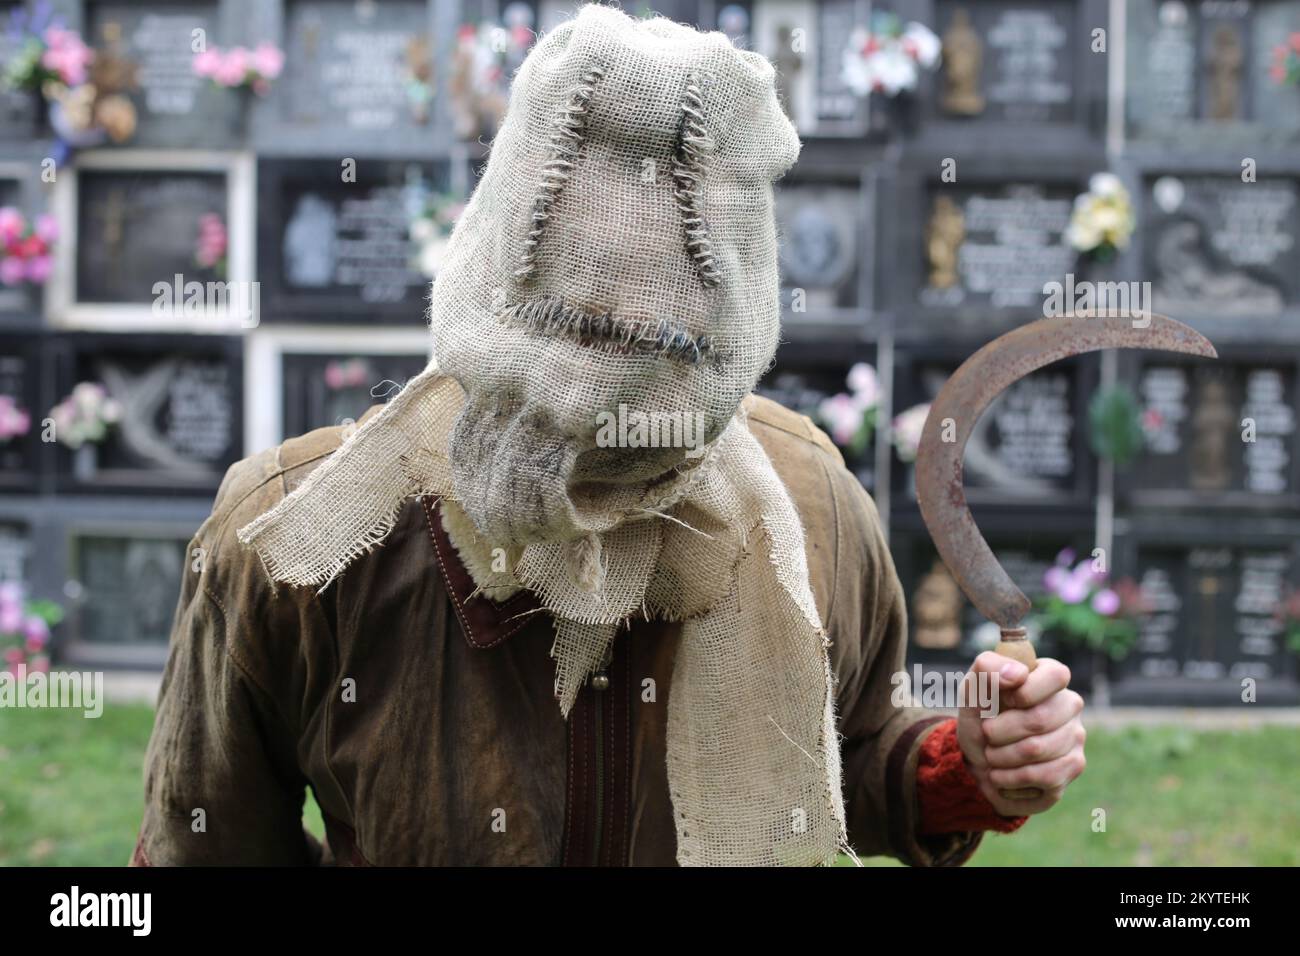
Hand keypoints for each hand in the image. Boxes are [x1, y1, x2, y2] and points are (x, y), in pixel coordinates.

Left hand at [956, 651, 1085, 817]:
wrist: (978, 756)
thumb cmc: (980, 714)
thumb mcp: (973, 687)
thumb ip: (988, 668)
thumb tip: (1018, 674)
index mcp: (1049, 676)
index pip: (1056, 676)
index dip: (1022, 692)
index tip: (1001, 700)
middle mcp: (1070, 704)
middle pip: (1039, 719)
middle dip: (999, 731)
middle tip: (986, 734)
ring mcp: (1075, 736)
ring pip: (1037, 750)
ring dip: (1001, 756)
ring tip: (991, 755)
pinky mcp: (1073, 766)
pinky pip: (1045, 776)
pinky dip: (1011, 778)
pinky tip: (1000, 774)